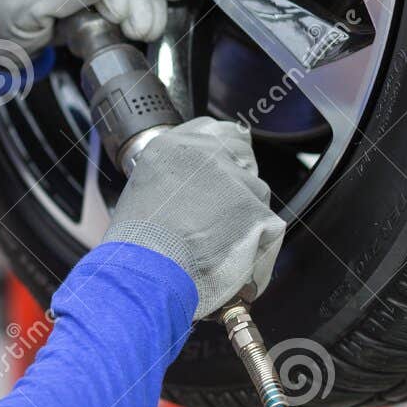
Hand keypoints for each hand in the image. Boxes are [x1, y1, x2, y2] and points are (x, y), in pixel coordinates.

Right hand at [100, 117, 284, 319]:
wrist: (145, 275)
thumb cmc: (138, 247)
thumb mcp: (144, 191)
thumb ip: (176, 175)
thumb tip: (197, 182)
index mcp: (172, 146)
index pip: (216, 130)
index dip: (223, 154)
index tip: (222, 170)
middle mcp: (204, 154)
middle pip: (242, 155)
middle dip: (238, 183)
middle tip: (220, 214)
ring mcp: (232, 180)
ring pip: (256, 193)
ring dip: (246, 216)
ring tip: (214, 242)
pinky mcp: (254, 209)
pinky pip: (269, 226)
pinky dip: (257, 245)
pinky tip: (229, 255)